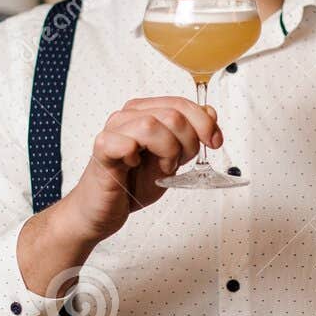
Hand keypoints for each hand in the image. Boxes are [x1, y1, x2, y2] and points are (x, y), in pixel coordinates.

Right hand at [17, 97, 221, 296]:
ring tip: (159, 168)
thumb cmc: (131, 185)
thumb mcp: (171, 161)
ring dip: (166, 152)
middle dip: (187, 143)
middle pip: (173, 114)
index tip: (214, 143)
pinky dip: (137, 157)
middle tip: (177, 164)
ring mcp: (113, 130)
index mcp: (145, 113)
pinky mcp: (102, 149)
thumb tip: (211, 113)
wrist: (100, 212)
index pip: (181, 104)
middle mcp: (128, 116)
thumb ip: (189, 137)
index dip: (204, 123)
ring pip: (152, 125)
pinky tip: (133, 167)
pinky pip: (124, 143)